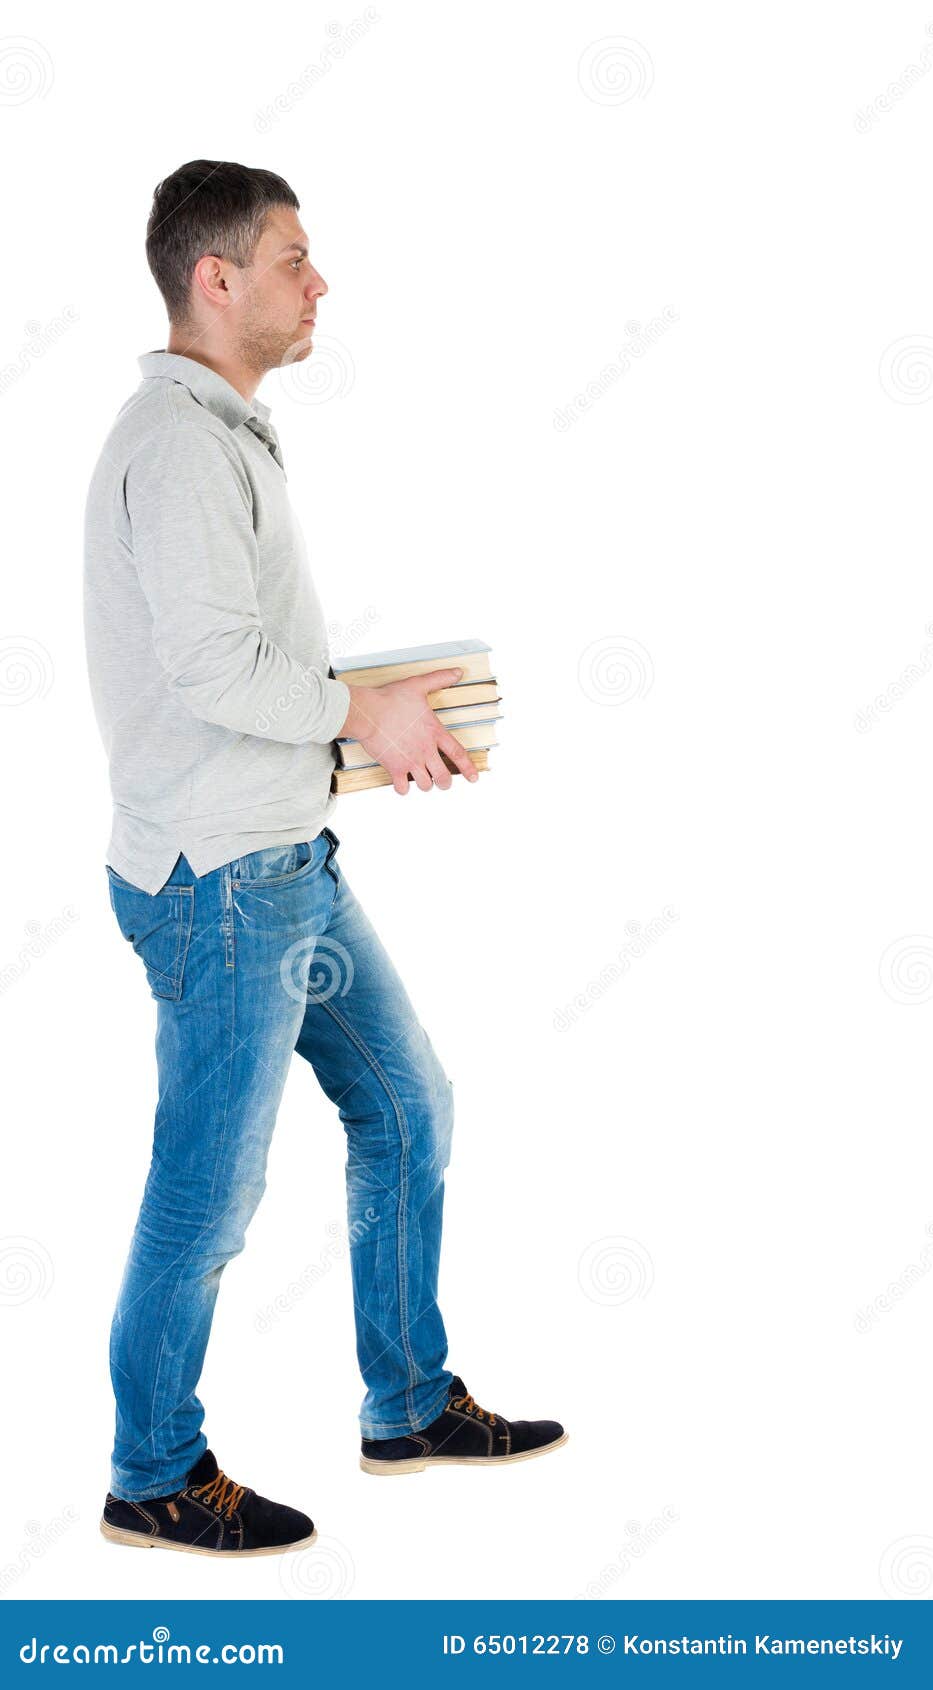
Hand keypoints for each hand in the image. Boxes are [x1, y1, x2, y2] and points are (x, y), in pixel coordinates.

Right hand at [339, 667, 480, 794]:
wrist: (368, 712)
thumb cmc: (390, 699)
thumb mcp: (418, 685)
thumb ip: (439, 679)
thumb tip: (457, 672)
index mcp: (434, 733)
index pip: (458, 754)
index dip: (468, 768)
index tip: (474, 778)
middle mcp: (425, 750)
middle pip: (443, 777)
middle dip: (445, 783)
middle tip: (442, 782)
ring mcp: (410, 761)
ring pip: (425, 785)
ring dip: (425, 785)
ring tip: (422, 780)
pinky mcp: (394, 768)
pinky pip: (402, 788)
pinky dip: (403, 789)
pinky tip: (402, 783)